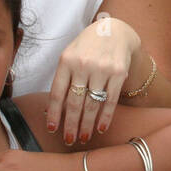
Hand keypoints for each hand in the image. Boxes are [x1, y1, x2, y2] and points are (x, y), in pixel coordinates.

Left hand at [46, 17, 140, 144]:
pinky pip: (111, 100)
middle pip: (75, 102)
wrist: (115, 30)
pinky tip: (100, 127)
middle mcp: (83, 64)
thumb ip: (63, 78)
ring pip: (92, 104)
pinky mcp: (119, 72)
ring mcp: (102, 68)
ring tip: (84, 137)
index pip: (57, 92)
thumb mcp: (70, 55)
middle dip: (71, 125)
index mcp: (66, 60)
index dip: (54, 113)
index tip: (52, 129)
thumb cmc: (87, 47)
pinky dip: (105, 117)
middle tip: (69, 140)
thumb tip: (51, 110)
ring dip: (87, 124)